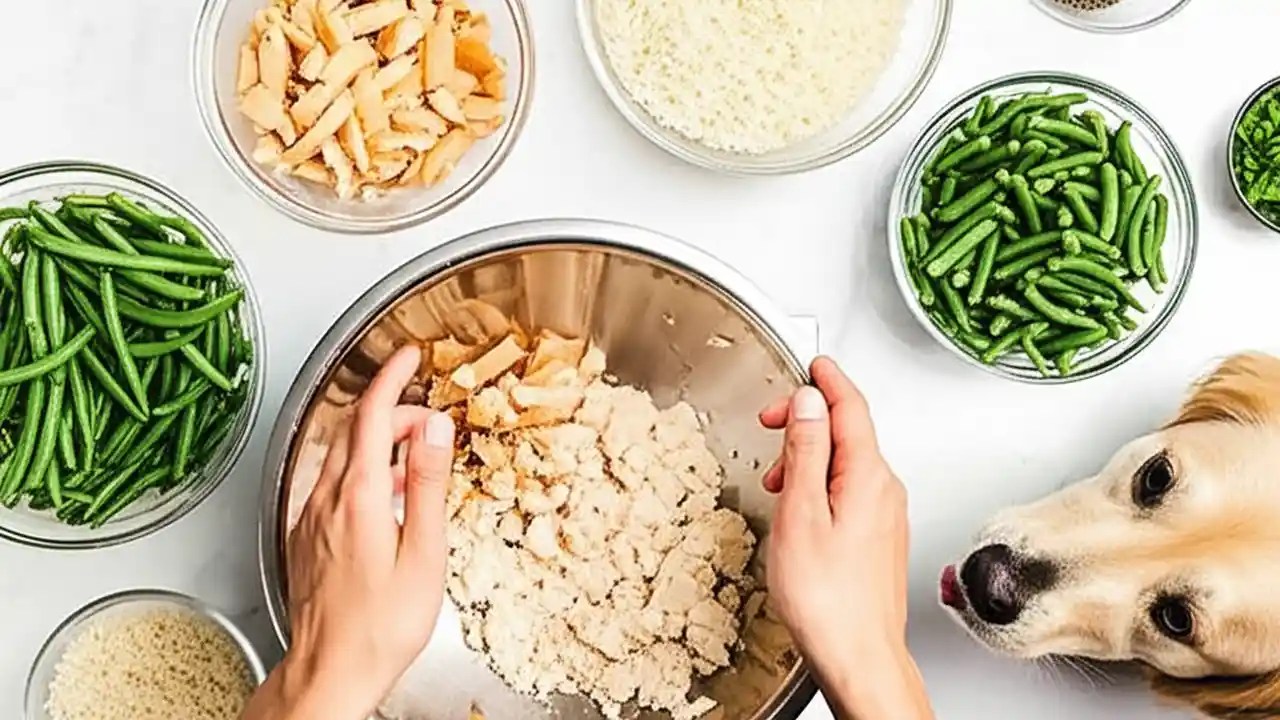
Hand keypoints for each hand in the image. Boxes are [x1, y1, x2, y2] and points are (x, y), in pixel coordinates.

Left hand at [242, 345, 455, 719]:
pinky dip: (362, 472)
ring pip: (340, 458)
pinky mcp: (307, 539)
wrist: (330, 674)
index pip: (370, 415)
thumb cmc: (380, 627)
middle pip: (353, 431)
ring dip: (375, 442)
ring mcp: (311, 521)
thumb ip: (427, 483)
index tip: (408, 357)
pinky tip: (384, 496)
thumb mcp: (424, 553)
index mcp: (357, 497)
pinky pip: (332, 486)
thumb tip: (434, 428)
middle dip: (390, 411)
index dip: (390, 378)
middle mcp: (325, 502)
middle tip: (427, 418)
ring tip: (412, 454)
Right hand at [760, 357, 930, 719]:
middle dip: (808, 420)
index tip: (814, 362)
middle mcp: (885, 490)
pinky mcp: (878, 536)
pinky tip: (798, 509)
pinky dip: (820, 484)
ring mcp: (885, 515)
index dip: (828, 380)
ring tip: (777, 481)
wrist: (858, 655)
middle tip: (771, 422)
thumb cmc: (827, 597)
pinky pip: (850, 490)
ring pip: (847, 463)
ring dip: (809, 457)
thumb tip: (810, 403)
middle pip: (849, 432)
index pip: (852, 408)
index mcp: (868, 476)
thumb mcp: (801, 511)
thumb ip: (806, 450)